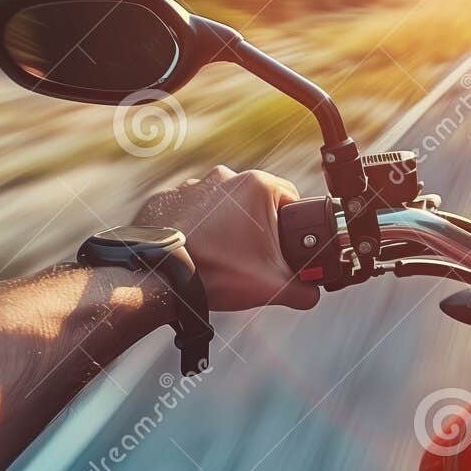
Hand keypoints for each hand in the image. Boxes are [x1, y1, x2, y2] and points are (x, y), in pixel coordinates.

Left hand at [131, 166, 319, 311]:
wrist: (157, 277)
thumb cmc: (215, 273)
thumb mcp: (273, 287)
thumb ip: (305, 290)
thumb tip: (312, 293)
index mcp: (257, 186)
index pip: (293, 199)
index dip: (295, 226)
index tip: (285, 248)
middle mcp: (225, 177)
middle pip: (259, 201)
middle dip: (260, 227)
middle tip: (254, 258)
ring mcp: (193, 185)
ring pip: (225, 204)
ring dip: (229, 225)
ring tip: (224, 256)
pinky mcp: (167, 197)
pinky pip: (193, 210)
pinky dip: (198, 226)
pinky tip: (198, 250)